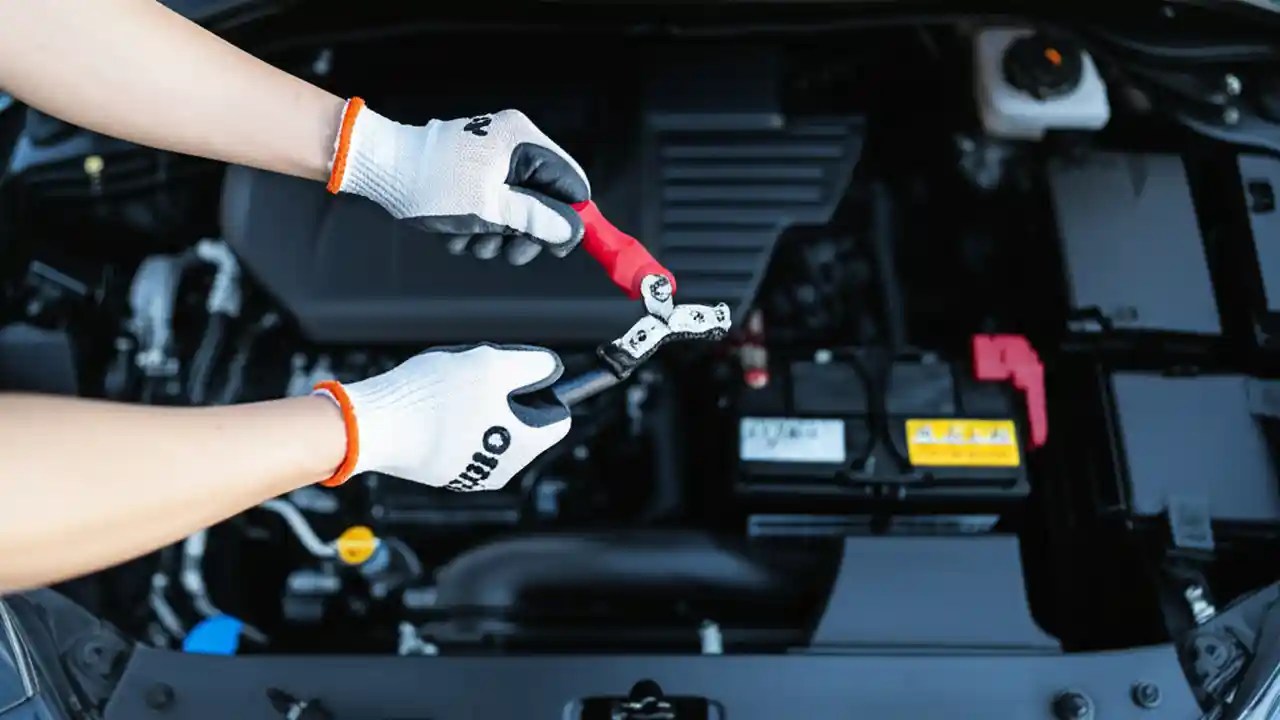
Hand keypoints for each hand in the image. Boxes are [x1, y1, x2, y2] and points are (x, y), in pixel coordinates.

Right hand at [314, 344, 569, 489]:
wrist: (375, 426)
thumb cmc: (434, 398)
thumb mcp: (493, 364)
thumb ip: (532, 365)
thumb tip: (550, 369)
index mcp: (524, 446)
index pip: (557, 418)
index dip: (540, 391)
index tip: (518, 376)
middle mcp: (502, 469)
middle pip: (521, 423)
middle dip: (504, 398)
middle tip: (474, 382)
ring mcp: (471, 475)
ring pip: (490, 431)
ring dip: (478, 410)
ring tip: (448, 395)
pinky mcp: (443, 474)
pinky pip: (461, 442)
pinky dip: (453, 424)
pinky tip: (431, 411)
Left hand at [328, 100, 590, 265]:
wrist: (380, 169)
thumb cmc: (430, 183)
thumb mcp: (489, 209)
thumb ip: (537, 220)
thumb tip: (573, 231)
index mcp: (522, 141)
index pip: (570, 182)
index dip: (570, 219)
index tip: (556, 248)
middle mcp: (512, 145)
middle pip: (545, 200)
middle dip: (524, 233)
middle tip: (510, 252)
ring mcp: (492, 160)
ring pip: (515, 210)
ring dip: (496, 235)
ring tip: (471, 238)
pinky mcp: (474, 174)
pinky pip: (491, 207)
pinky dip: (478, 226)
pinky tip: (458, 230)